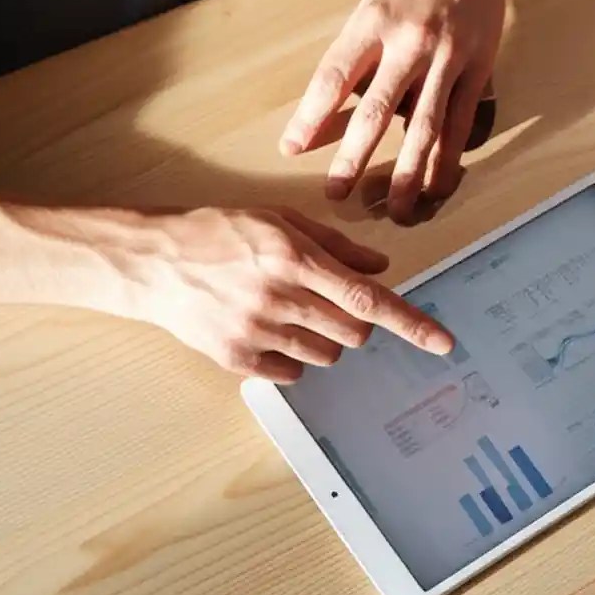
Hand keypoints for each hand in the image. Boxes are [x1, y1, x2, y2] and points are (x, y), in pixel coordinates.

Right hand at [135, 207, 452, 382]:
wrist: (151, 262)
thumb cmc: (217, 232)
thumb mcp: (278, 220)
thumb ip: (335, 245)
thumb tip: (382, 267)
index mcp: (293, 257)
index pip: (367, 297)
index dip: (410, 322)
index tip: (443, 343)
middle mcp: (279, 297)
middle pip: (353, 334)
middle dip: (354, 324)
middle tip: (325, 303)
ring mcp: (256, 331)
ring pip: (327, 356)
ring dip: (323, 339)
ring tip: (286, 311)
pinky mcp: (236, 358)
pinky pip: (293, 373)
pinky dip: (291, 357)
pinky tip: (264, 329)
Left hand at [279, 0, 505, 219]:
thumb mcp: (373, 7)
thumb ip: (356, 58)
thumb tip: (329, 116)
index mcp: (372, 22)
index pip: (333, 77)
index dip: (311, 117)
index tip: (292, 149)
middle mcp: (408, 43)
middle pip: (376, 112)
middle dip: (354, 158)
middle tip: (336, 194)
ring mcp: (447, 59)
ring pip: (424, 128)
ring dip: (408, 174)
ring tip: (395, 210)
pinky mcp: (478, 70)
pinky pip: (460, 125)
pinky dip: (447, 161)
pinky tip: (436, 187)